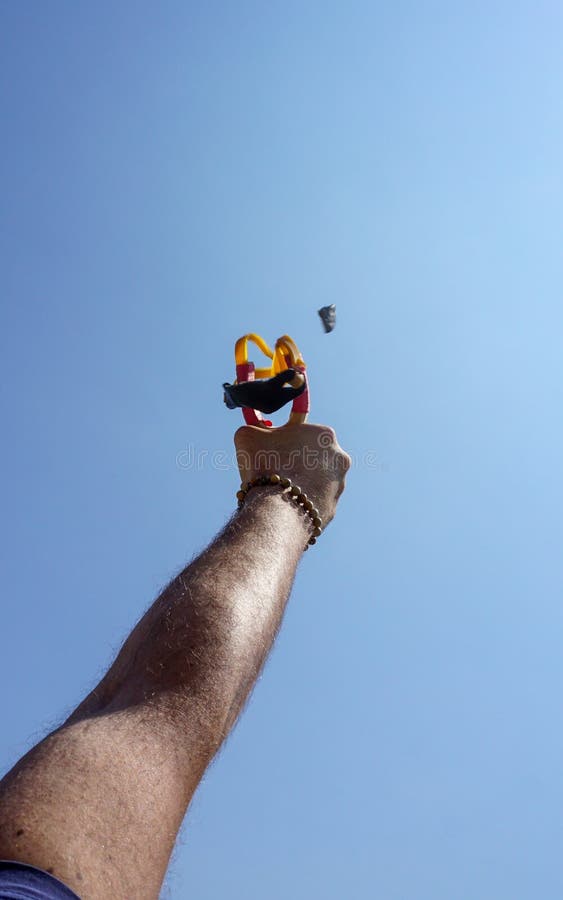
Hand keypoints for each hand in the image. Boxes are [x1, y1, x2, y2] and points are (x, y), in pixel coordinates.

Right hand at [234, 423, 350, 525]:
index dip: (283, 437)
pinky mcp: (331, 509)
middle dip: (293, 460)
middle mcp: (339, 458)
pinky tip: (283, 504)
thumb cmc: (265, 466)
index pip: (302, 430)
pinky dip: (299, 502)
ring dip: (297, 481)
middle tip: (271, 468)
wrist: (277, 511)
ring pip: (313, 479)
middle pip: (311, 455)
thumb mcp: (248, 435)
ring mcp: (339, 485)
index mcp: (324, 434)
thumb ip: (251, 427)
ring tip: (275, 489)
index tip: (271, 445)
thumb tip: (250, 428)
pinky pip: (311, 502)